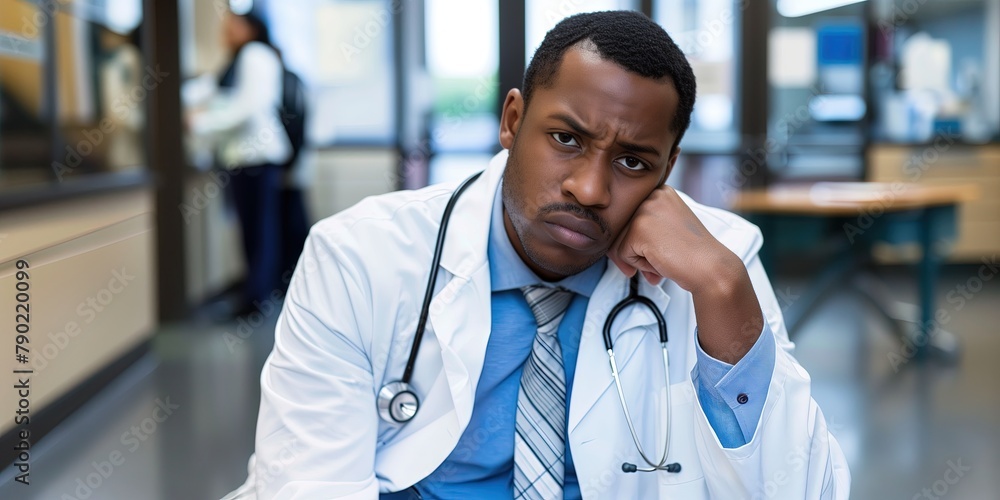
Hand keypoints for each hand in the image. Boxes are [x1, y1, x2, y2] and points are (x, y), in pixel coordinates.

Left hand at [608, 185, 763, 363]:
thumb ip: (642, 229)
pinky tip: (662, 261)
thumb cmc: (693, 253)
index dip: (639, 239)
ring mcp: (644, 211)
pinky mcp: (638, 229)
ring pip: (620, 242)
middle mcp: (652, 196)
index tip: (662, 247)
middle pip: (622, 229)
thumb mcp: (666, 230)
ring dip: (639, 259)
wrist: (711, 267)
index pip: (631, 217)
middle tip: (661, 259)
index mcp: (661, 192)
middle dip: (636, 251)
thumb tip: (611, 245)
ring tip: (665, 258)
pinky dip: (640, 265)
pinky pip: (623, 254)